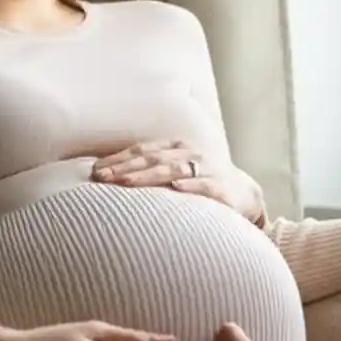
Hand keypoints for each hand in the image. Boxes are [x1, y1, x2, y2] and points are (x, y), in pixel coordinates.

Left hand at [91, 139, 265, 223]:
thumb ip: (149, 170)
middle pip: (153, 159)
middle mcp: (192, 154)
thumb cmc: (200, 182)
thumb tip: (107, 176)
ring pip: (174, 170)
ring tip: (126, 182)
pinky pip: (206, 187)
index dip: (118, 158)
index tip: (95, 169)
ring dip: (148, 177)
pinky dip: (191, 187)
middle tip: (102, 177)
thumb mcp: (175, 170)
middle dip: (125, 167)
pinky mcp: (223, 190)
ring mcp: (208, 170)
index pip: (143, 150)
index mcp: (177, 146)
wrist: (244, 194)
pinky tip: (176, 189)